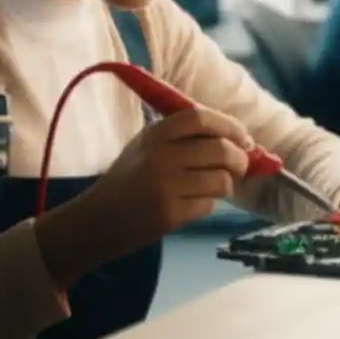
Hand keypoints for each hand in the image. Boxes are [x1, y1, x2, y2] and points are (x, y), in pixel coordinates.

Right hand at [35, 107, 253, 289]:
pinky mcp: (170, 214)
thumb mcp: (146, 146)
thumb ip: (183, 138)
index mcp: (155, 134)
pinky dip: (207, 204)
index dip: (228, 125)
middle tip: (240, 165)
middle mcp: (160, 156)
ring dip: (225, 184)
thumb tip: (235, 137)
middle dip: (239, 159)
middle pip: (220, 149)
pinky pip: (208, 204)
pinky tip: (190, 204)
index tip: (243, 137)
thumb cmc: (128, 180)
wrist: (97, 220)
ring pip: (221, 180)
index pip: (201, 118)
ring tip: (214, 186)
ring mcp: (165, 186)